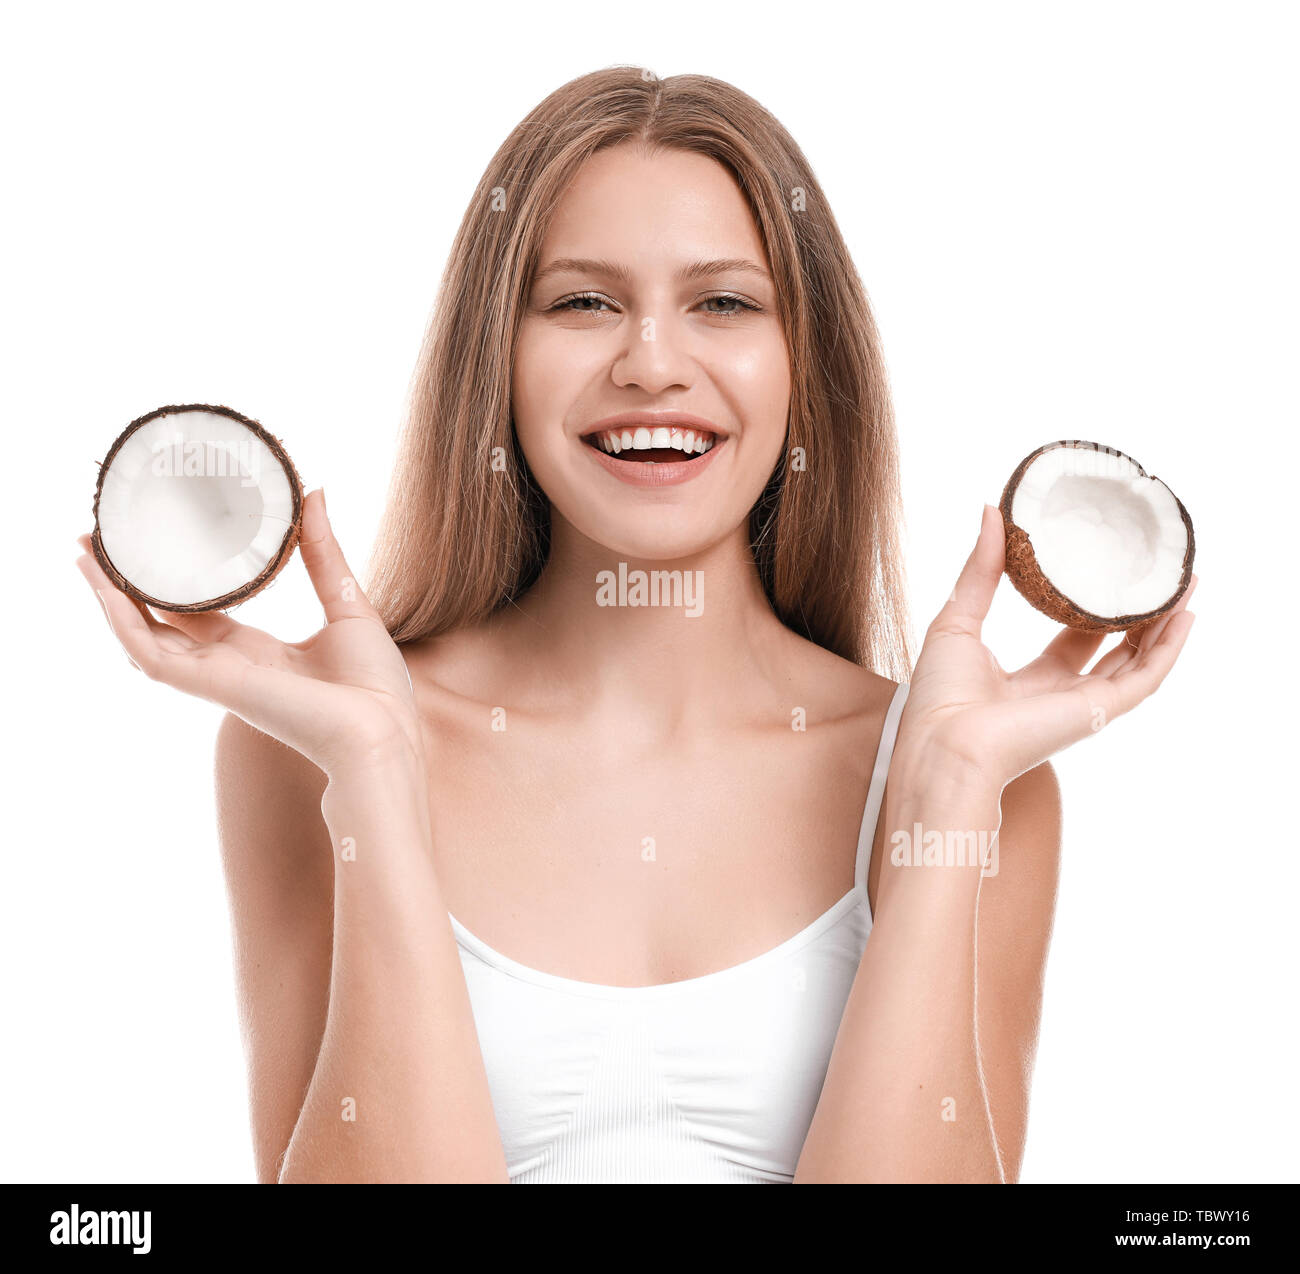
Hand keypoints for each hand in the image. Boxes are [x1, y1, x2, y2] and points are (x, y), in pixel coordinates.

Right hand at [75, 488, 421, 776]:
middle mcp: (229, 665)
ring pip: (143, 638)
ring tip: (85, 555)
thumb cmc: (375, 687)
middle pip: (159, 623)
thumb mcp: (348, 604)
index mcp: (257, 653)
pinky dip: (125, 625)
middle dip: (126, 586)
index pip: (199, 614)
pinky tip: (106, 591)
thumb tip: (316, 493)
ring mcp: (217, 677)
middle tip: (98, 540)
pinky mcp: (214, 685)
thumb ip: (323, 554)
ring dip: (110, 599)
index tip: (152, 544)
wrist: (383, 732)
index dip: (172, 583)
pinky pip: (153, 656)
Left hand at [896, 503, 1196, 792]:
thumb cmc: (939, 697)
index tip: (1102, 575)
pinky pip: (1147, 677)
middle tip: (1156, 576)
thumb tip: (989, 510)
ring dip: (1164, 625)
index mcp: (1024, 683)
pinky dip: (1170, 649)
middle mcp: (1059, 696)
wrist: (946, 745)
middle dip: (1137, 616)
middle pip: (1112, 650)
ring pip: (1138, 662)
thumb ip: (980, 570)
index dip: (1089, 608)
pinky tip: (1185, 616)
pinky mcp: (1099, 710)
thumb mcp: (957, 620)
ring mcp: (1083, 705)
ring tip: (1183, 585)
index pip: (1069, 640)